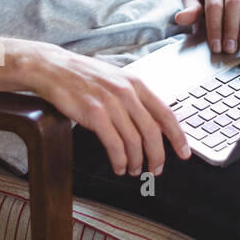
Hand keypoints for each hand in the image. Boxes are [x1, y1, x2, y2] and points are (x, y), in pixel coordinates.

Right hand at [29, 45, 190, 176]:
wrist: (55, 68)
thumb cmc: (85, 76)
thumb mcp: (117, 80)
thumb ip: (136, 99)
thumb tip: (154, 125)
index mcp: (136, 83)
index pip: (166, 113)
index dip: (178, 136)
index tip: (184, 153)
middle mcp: (127, 92)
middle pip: (152, 132)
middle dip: (157, 156)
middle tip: (157, 170)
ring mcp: (110, 102)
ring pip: (133, 141)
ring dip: (136, 161)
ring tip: (135, 171)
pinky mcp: (94, 113)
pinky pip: (114, 144)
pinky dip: (119, 160)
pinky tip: (119, 166)